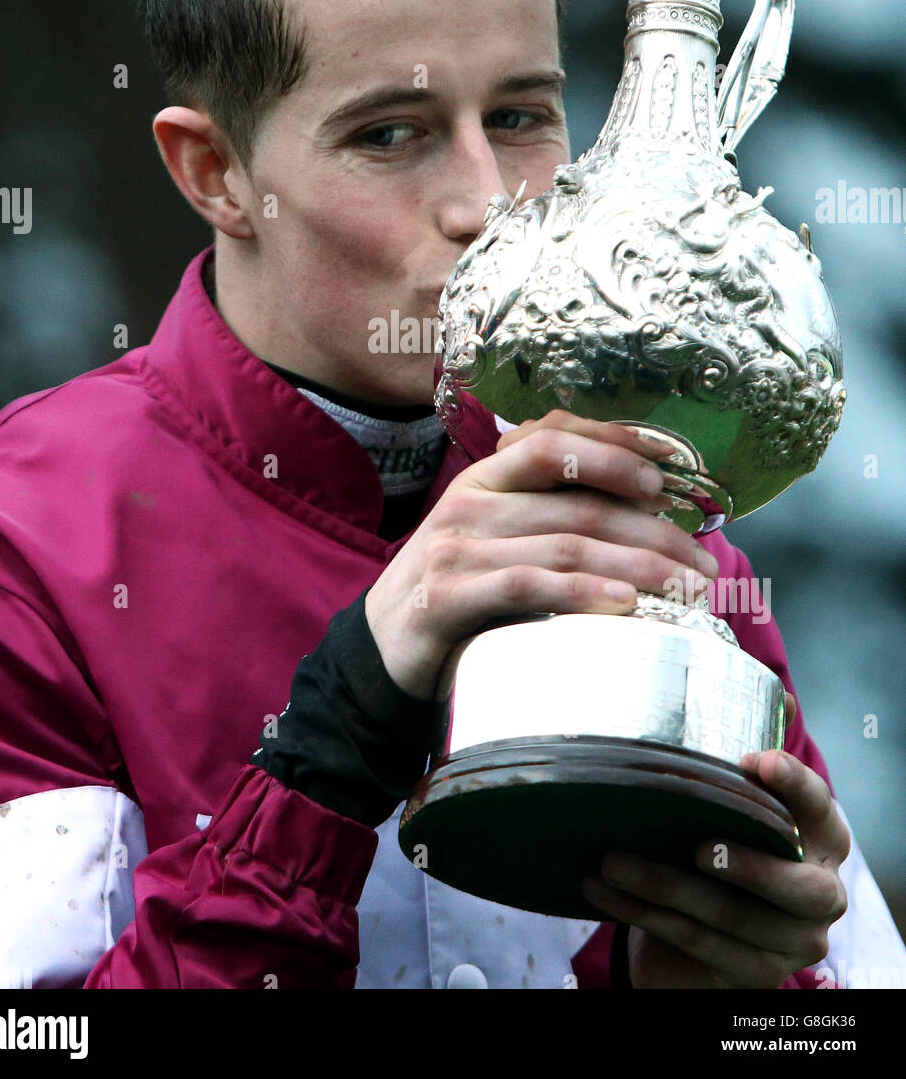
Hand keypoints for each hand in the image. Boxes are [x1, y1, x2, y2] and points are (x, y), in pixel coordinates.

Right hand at [364, 410, 718, 699]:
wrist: (383, 647)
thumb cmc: (456, 590)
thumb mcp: (494, 539)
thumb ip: (547, 519)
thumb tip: (644, 517)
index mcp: (483, 478)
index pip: (553, 438)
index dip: (616, 445)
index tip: (671, 469)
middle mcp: (469, 503)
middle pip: (578, 501)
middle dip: (653, 527)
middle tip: (704, 559)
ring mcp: (456, 548)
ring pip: (566, 543)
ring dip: (638, 564)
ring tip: (686, 585)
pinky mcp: (447, 597)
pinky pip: (528, 586)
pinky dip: (583, 594)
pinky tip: (626, 605)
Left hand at [583, 727, 850, 987]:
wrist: (710, 934)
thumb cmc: (719, 844)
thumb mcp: (728, 804)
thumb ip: (726, 755)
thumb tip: (704, 671)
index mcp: (822, 837)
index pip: (820, 806)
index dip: (795, 785)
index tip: (758, 761)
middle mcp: (819, 893)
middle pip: (794, 886)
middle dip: (741, 866)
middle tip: (694, 845)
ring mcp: (789, 941)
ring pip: (729, 918)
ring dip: (664, 886)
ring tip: (611, 860)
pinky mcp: (750, 973)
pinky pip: (694, 943)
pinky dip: (643, 914)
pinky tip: (601, 889)